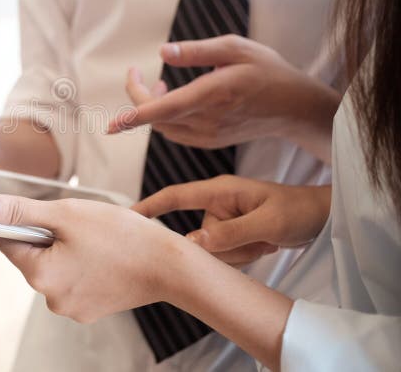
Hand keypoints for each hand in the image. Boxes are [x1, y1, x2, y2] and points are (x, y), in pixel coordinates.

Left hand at [0, 195, 184, 322]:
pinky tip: (103, 254)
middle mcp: (51, 299)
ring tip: (95, 239)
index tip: (24, 209)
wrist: (169, 266)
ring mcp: (72, 308)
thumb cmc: (120, 236)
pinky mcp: (90, 310)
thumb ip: (21, 211)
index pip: (8, 243)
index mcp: (41, 275)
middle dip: (49, 235)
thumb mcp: (66, 213)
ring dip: (66, 248)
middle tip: (77, 222)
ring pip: (54, 266)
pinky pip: (73, 280)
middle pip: (33, 255)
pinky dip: (81, 264)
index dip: (14, 221)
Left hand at [107, 35, 339, 162]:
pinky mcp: (209, 142)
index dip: (134, 116)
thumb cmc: (267, 70)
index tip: (111, 124)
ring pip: (163, 126)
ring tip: (162, 84)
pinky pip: (175, 132)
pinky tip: (175, 99)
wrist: (295, 108)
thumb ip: (197, 51)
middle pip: (156, 117)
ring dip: (151, 107)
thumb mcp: (236, 48)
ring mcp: (208, 135)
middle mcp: (208, 120)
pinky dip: (164, 117)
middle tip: (137, 74)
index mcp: (213, 94)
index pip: (165, 109)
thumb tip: (162, 53)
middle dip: (137, 96)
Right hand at [133, 175, 330, 266]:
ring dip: (240, 254)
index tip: (125, 217)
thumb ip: (230, 233)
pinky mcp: (231, 234)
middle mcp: (216, 205)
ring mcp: (223, 220)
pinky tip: (263, 246)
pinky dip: (244, 256)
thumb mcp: (268, 222)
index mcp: (219, 191)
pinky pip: (225, 255)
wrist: (322, 216)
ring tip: (266, 241)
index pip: (175, 196)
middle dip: (228, 248)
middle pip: (199, 237)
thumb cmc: (297, 210)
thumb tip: (193, 243)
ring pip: (214, 251)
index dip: (149, 206)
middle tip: (260, 241)